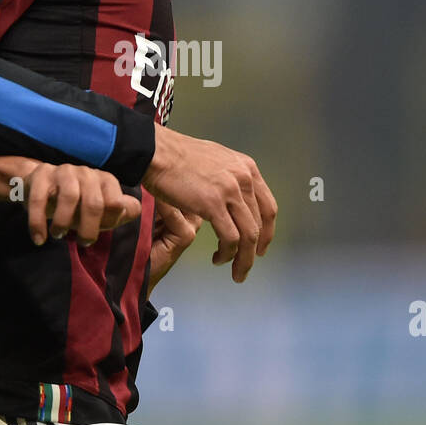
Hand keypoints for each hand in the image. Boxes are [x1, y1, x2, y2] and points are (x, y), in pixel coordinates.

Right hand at [22, 163, 140, 246]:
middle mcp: (86, 173)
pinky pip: (39, 200)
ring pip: (70, 197)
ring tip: (58, 235)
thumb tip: (133, 209)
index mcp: (105, 180)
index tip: (97, 232)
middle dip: (88, 229)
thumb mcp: (100, 210)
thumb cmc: (77, 203)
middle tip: (82, 242)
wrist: (42, 187)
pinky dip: (38, 223)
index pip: (116, 204)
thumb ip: (122, 211)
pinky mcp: (41, 176)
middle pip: (94, 203)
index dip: (108, 223)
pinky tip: (39, 239)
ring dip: (64, 223)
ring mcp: (63, 172)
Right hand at [141, 126, 276, 282]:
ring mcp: (230, 191)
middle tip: (245, 266)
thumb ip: (228, 176)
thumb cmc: (177, 157)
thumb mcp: (214, 159)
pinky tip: (217, 258)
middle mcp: (244, 178)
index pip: (267, 207)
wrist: (157, 152)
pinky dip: (227, 254)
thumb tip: (230, 194)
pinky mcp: (213, 204)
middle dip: (254, 251)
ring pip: (248, 235)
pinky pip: (230, 238)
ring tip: (235, 272)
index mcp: (247, 168)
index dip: (267, 232)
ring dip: (244, 259)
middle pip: (259, 224)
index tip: (260, 247)